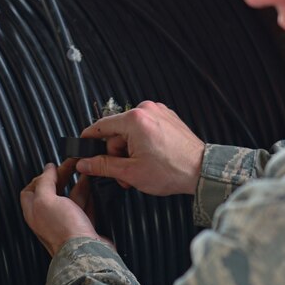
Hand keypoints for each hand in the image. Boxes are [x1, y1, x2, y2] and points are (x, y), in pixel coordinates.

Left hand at [20, 159, 106, 256]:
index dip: (40, 177)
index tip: (52, 167)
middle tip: (71, 164)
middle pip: (51, 191)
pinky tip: (92, 188)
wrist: (85, 252)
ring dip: (76, 182)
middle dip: (61, 176)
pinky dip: (88, 195)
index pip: (30, 191)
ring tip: (84, 170)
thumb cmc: (63, 231)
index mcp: (34, 212)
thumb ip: (45, 182)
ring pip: (69, 198)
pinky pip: (84, 206)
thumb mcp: (46, 200)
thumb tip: (47, 169)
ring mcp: (66, 222)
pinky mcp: (82, 226)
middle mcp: (48, 218)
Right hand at [77, 101, 204, 195]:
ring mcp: (159, 112)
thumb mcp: (131, 172)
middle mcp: (147, 110)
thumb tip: (85, 163)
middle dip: (118, 154)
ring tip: (140, 169)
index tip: (82, 145)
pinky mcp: (167, 117)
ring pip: (131, 132)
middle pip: (118, 132)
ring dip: (131, 151)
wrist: (201, 171)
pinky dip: (143, 143)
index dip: (89, 138)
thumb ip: (103, 166)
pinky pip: (145, 129)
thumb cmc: (172, 170)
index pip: (102, 126)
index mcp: (135, 119)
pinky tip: (150, 158)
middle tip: (125, 173)